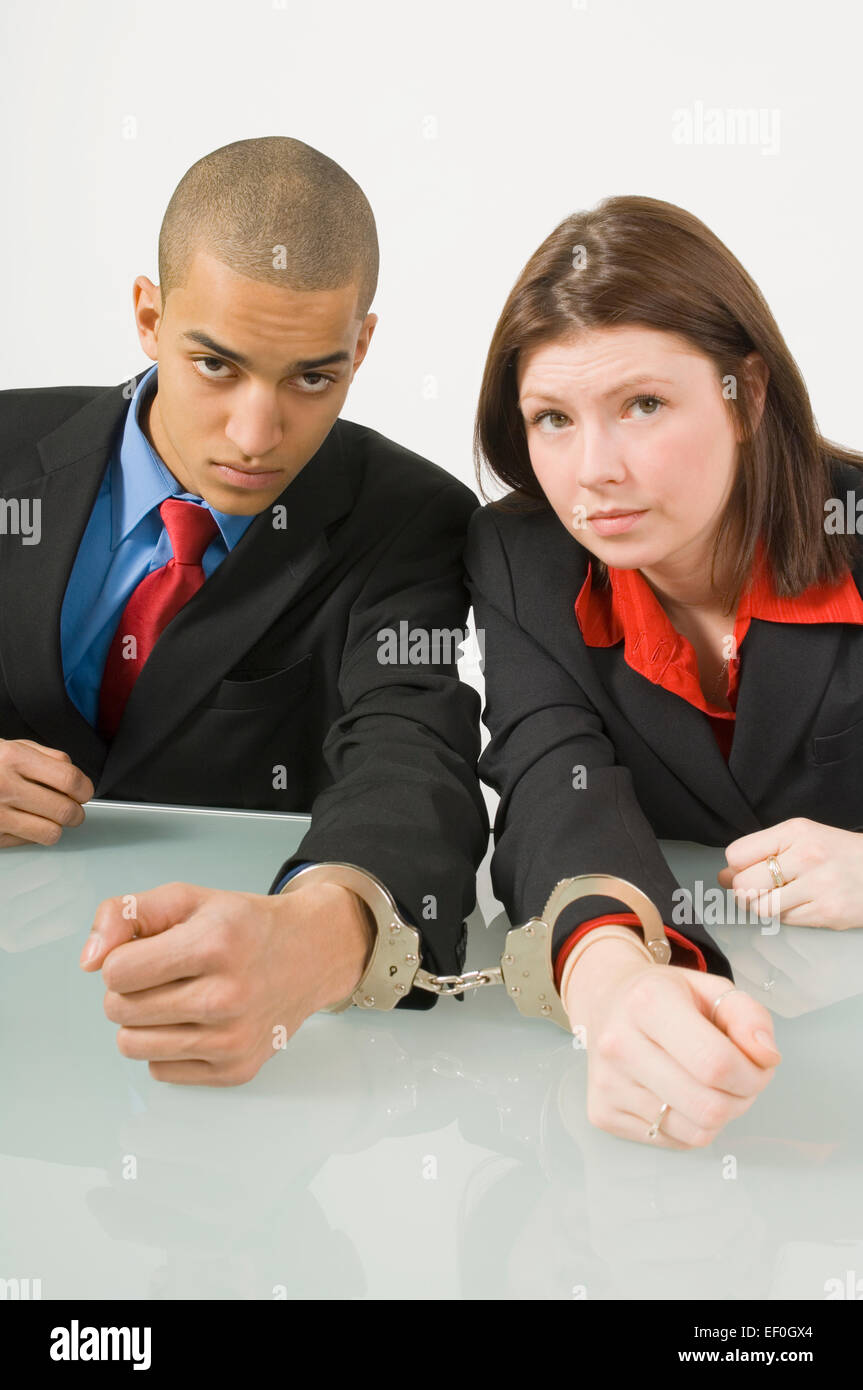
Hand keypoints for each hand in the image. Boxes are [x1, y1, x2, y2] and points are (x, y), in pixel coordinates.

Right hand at [0, 738, 93, 846]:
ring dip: (57, 827)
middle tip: (73, 810)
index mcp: (14, 758)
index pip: (69, 779)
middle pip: (64, 810)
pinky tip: (25, 822)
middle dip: (76, 812)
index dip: (85, 789)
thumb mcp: (12, 746)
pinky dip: (33, 835)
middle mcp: (5, 786)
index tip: (84, 792)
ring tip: (51, 818)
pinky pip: (27, 842)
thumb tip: (75, 774)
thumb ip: (47, 757)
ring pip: (50, 833)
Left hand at [79, 880, 373, 1085]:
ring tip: (173, 998)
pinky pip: (160, 1070)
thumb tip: (88, 960)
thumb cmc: (244, 925)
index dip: (121, 958)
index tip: (147, 951)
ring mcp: (233, 1039)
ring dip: (141, 1021)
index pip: (116, 972)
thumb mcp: (186, 899)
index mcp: (214, 944)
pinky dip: (166, 1046)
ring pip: (132, 1046)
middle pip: (119, 1010)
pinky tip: (195, 1022)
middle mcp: (227, 996)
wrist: (312, 954)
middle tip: (162, 974)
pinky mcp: (236, 1070)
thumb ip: (124, 913)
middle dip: (128, 989)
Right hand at [562, 932, 780, 1148]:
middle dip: (742, 1099)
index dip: (753, 1075)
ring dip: (721, 1115)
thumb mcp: (713, 989)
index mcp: (647, 1002)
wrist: (607, 1001)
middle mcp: (618, 1044)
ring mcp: (607, 1083)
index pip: (717, 1063)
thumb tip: (766, 1057)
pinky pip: (675, 1142)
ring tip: (713, 1087)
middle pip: (709, 1106)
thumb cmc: (667, 996)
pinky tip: (683, 1096)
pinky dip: (693, 1125)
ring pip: (696, 1132)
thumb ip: (750, 1017)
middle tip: (742, 1080)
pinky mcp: (603, 1113)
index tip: (759, 1065)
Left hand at [718, 816, 862, 929]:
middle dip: (743, 890)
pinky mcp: (826, 914)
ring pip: (761, 908)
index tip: (746, 868)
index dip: (735, 866)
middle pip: (744, 884)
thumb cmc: (837, 852)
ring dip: (762, 906)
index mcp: (795, 832)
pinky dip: (785, 915)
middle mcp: (806, 857)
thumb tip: (723, 875)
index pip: (737, 854)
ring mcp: (818, 888)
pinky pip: (784, 921)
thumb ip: (760, 851)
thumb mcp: (802, 837)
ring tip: (777, 897)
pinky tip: (799, 904)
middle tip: (757, 888)